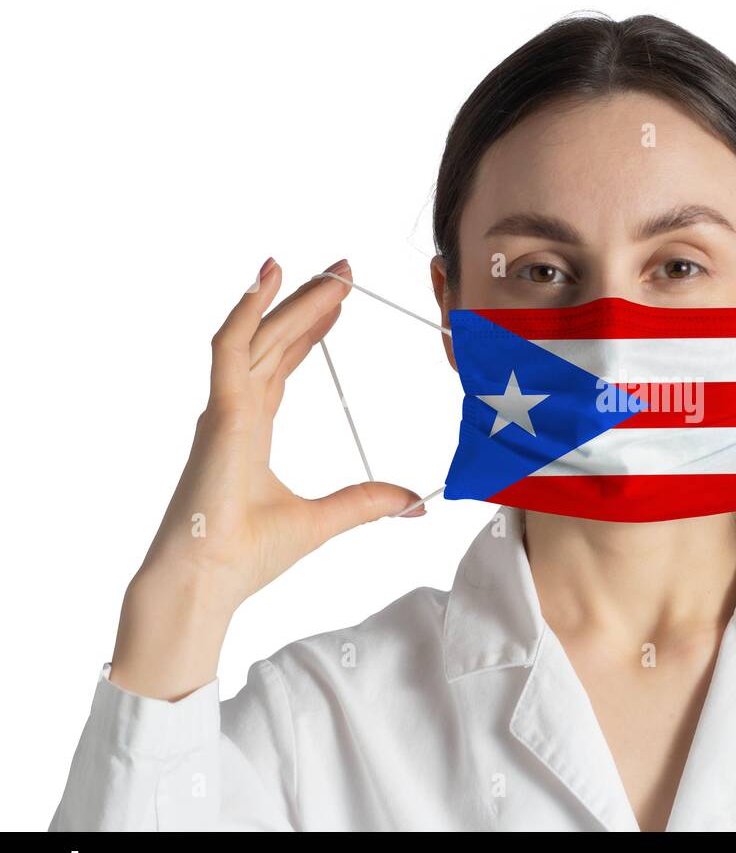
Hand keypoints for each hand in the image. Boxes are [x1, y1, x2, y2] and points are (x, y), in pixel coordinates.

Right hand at [111, 257, 425, 698]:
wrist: (204, 583)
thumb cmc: (245, 556)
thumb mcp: (323, 522)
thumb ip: (366, 503)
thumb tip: (413, 503)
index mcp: (251, 431)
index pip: (282, 365)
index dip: (309, 331)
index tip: (339, 304)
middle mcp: (235, 412)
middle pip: (274, 340)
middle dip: (308, 302)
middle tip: (345, 270)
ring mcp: (224, 410)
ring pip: (259, 335)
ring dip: (290, 298)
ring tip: (326, 269)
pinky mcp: (220, 415)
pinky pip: (231, 348)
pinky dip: (247, 310)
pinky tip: (268, 278)